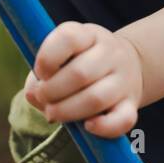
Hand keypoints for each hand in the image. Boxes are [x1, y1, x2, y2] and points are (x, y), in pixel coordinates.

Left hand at [24, 21, 144, 138]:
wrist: (126, 64)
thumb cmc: (80, 62)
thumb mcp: (61, 57)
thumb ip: (40, 74)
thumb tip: (33, 95)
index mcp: (89, 35)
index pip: (68, 38)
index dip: (47, 59)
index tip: (41, 72)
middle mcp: (110, 53)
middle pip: (79, 73)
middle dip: (51, 92)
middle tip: (44, 98)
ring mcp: (124, 79)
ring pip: (96, 99)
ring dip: (67, 112)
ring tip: (54, 114)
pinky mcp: (131, 104)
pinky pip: (123, 120)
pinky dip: (103, 127)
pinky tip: (88, 126)